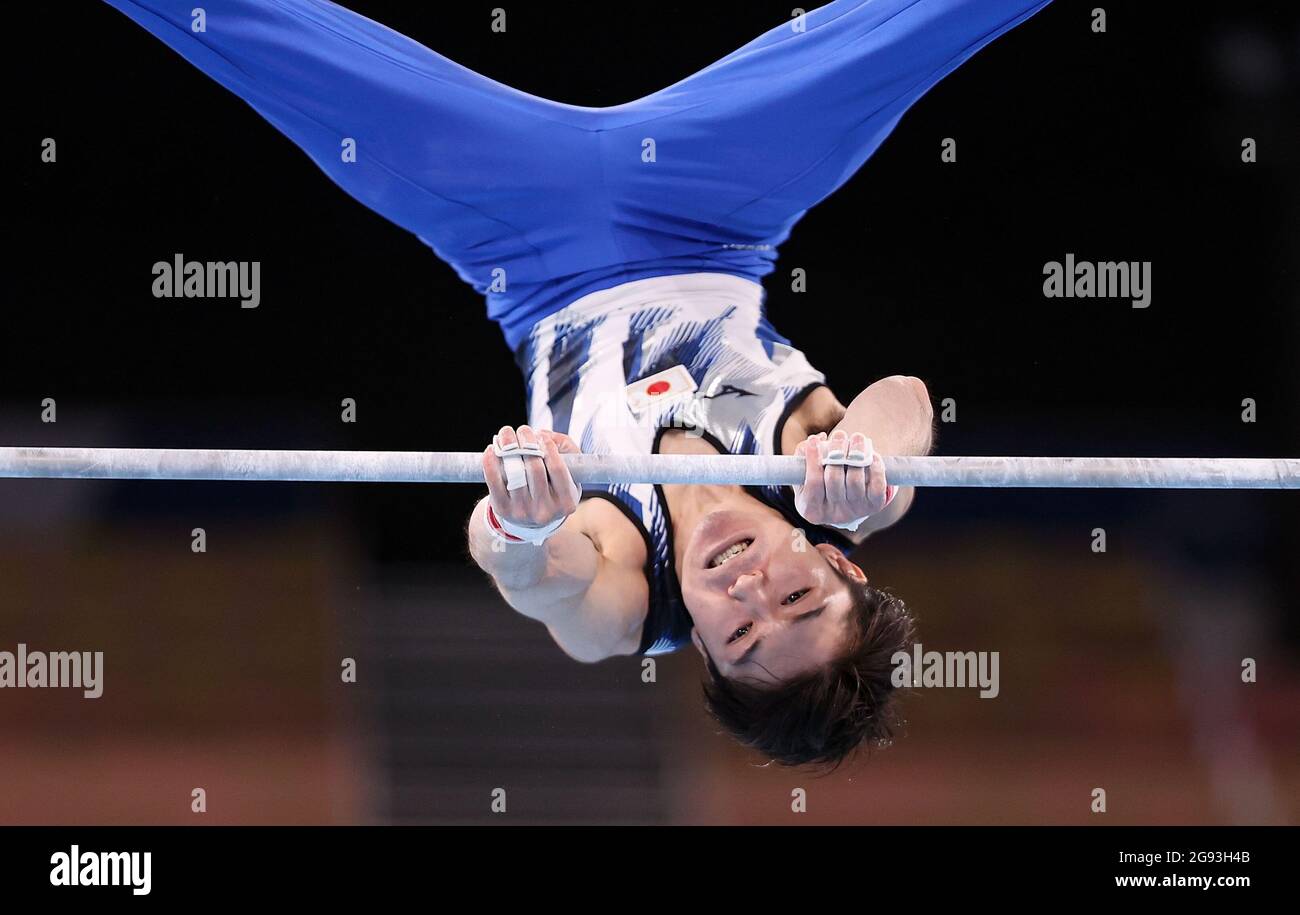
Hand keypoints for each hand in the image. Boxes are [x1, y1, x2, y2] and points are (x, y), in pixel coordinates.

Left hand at [481, 425, 581, 540]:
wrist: (531, 517)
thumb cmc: (553, 485)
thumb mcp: (570, 470)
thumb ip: (565, 447)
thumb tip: (540, 435)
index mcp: (566, 501)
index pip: (557, 468)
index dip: (548, 447)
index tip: (542, 436)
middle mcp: (545, 510)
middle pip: (534, 468)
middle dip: (527, 441)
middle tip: (523, 430)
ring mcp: (522, 511)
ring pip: (513, 472)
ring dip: (507, 446)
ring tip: (507, 433)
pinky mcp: (503, 508)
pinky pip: (494, 481)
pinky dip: (490, 462)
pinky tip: (492, 449)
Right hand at [792, 430, 892, 531]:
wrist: (845, 503)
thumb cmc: (820, 484)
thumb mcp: (804, 476)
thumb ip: (802, 457)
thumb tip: (818, 439)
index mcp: (812, 510)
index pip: (812, 483)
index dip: (812, 459)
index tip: (814, 440)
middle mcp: (834, 514)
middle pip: (834, 479)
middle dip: (837, 452)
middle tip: (839, 434)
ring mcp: (855, 511)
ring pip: (855, 480)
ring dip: (857, 454)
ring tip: (856, 438)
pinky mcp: (874, 506)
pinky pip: (877, 485)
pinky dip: (875, 467)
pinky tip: (871, 454)